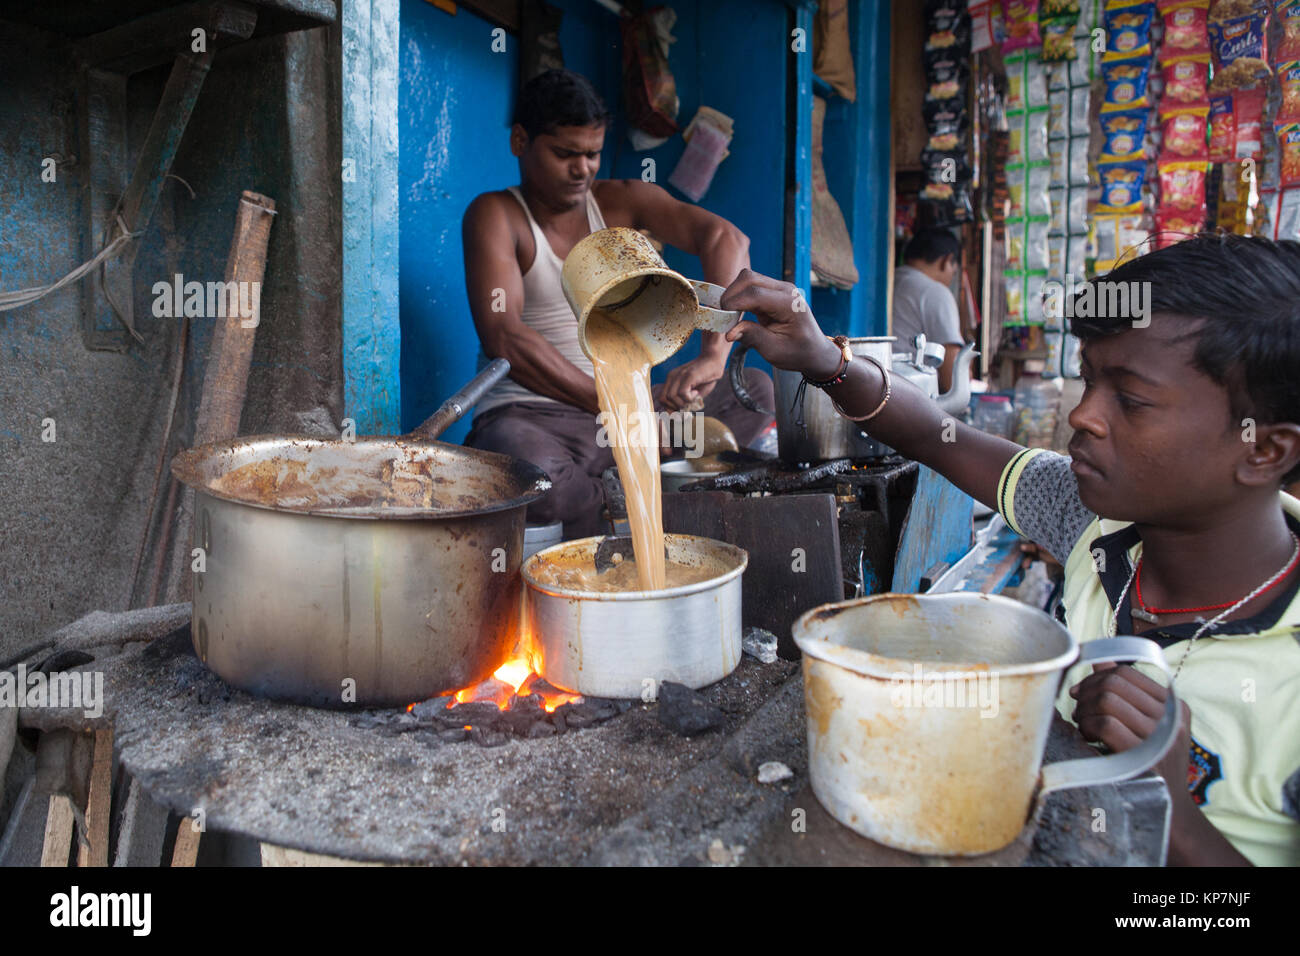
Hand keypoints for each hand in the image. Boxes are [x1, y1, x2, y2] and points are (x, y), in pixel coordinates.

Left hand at [659, 355, 724, 410]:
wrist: (714, 360)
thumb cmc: (706, 378)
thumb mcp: (694, 393)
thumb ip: (686, 402)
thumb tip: (679, 416)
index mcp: (671, 381)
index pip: (661, 399)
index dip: (670, 408)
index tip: (682, 411)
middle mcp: (672, 377)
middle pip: (663, 399)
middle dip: (676, 407)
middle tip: (689, 404)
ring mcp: (679, 375)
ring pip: (671, 397)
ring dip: (684, 402)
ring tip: (694, 396)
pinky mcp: (688, 375)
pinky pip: (682, 393)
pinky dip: (690, 398)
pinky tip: (697, 392)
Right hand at [720, 269, 840, 378]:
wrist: (814, 350)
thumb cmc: (797, 352)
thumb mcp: (775, 351)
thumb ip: (753, 338)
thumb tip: (729, 333)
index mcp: (788, 304)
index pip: (754, 294)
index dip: (733, 304)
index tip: (722, 319)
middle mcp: (785, 290)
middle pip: (749, 278)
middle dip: (730, 295)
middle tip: (722, 316)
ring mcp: (779, 288)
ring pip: (747, 278)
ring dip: (733, 294)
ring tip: (729, 315)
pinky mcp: (772, 291)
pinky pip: (750, 285)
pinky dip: (739, 295)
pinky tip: (736, 312)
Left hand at [1069, 662, 1190, 800]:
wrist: (1169, 808)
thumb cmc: (1151, 762)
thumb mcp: (1146, 725)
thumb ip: (1126, 693)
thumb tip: (1099, 662)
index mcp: (1174, 704)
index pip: (1126, 672)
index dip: (1094, 677)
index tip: (1078, 692)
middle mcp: (1171, 716)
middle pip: (1114, 683)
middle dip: (1086, 693)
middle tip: (1077, 710)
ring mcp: (1160, 735)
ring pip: (1107, 700)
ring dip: (1085, 712)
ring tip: (1083, 727)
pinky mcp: (1145, 754)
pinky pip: (1106, 724)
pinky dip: (1088, 727)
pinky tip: (1088, 739)